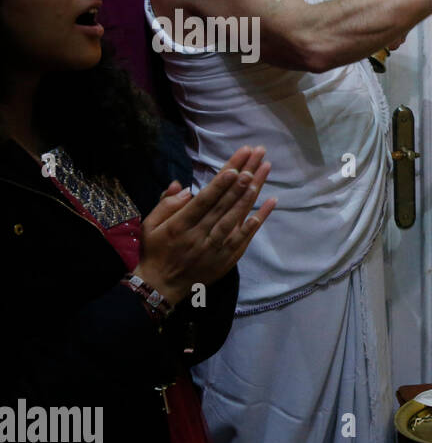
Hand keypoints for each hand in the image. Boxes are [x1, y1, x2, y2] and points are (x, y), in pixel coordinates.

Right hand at [134, 145, 275, 304]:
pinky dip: (257, 220)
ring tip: (263, 171)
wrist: (162, 286)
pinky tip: (270, 203)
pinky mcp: (227, 257)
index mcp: (181, 225)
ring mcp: (216, 246)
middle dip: (242, 177)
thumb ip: (166, 204)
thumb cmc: (155, 250)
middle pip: (225, 202)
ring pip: (237, 216)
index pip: (205, 201)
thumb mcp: (150, 225)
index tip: (235, 167)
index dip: (221, 184)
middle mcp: (201, 234)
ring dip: (252, 193)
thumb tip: (183, 186)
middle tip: (257, 156)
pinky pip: (245, 236)